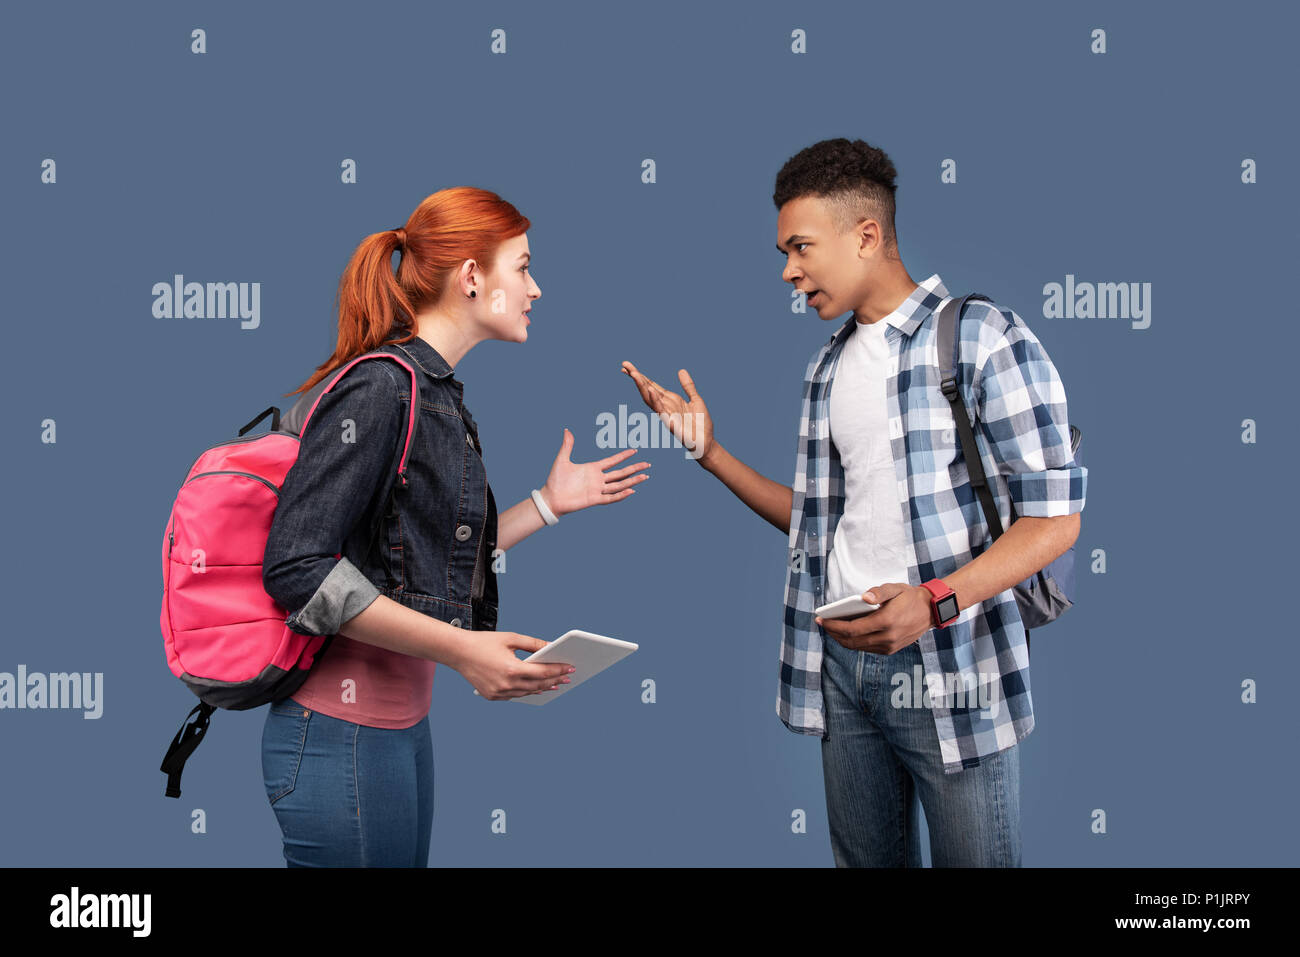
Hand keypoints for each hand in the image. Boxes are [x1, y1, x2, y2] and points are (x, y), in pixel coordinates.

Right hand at [452, 631, 574, 699]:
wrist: (457, 652)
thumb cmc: (484, 642)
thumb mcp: (511, 638)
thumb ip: (533, 643)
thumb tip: (551, 646)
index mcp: (511, 669)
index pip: (542, 672)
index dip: (558, 670)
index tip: (570, 668)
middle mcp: (505, 684)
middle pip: (537, 685)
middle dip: (554, 680)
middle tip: (567, 676)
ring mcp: (498, 693)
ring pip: (527, 693)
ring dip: (542, 688)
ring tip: (555, 683)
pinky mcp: (492, 696)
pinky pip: (515, 696)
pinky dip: (527, 691)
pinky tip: (536, 688)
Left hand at [539, 428, 649, 516]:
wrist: (550, 498)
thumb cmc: (555, 480)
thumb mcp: (562, 460)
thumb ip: (567, 445)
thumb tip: (567, 430)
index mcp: (592, 469)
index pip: (612, 461)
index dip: (623, 456)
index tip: (635, 450)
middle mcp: (598, 479)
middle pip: (621, 473)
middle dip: (635, 468)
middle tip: (648, 464)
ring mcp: (597, 490)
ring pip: (619, 485)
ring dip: (632, 481)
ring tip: (645, 476)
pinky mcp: (594, 500)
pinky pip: (610, 498)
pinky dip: (621, 495)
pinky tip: (631, 491)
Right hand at [620, 362, 714, 463]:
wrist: (707, 442)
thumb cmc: (701, 424)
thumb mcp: (695, 400)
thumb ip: (688, 386)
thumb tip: (680, 370)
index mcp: (670, 400)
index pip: (651, 385)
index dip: (641, 376)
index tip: (627, 366)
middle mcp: (665, 406)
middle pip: (647, 389)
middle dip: (636, 378)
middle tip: (624, 365)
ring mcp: (666, 415)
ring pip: (650, 399)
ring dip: (642, 386)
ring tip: (634, 374)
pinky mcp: (671, 424)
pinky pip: (661, 411)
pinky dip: (655, 400)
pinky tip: (651, 390)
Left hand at [814, 583, 934, 653]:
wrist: (931, 611)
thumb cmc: (910, 597)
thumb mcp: (895, 588)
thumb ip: (878, 592)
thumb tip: (863, 597)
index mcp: (886, 621)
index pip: (852, 629)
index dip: (833, 626)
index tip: (821, 620)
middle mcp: (887, 637)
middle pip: (851, 641)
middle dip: (833, 633)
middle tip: (822, 624)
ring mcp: (889, 646)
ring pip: (858, 647)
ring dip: (842, 639)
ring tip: (831, 628)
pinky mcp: (891, 650)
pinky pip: (867, 648)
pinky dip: (854, 642)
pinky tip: (847, 633)